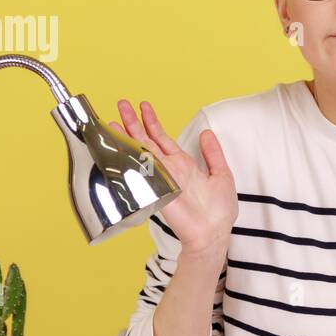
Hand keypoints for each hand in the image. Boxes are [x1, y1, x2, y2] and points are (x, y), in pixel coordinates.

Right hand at [111, 99, 237, 256]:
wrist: (212, 233)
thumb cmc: (219, 211)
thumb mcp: (222, 175)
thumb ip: (213, 154)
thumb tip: (206, 133)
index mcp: (183, 164)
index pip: (163, 138)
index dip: (153, 122)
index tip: (144, 106)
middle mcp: (168, 169)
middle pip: (146, 140)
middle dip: (133, 122)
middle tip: (122, 103)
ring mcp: (159, 178)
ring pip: (139, 151)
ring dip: (126, 134)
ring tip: (113, 118)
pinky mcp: (155, 188)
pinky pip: (139, 170)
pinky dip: (127, 157)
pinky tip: (117, 145)